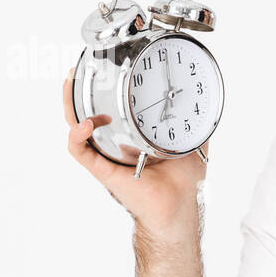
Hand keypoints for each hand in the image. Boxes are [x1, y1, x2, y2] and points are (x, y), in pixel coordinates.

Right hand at [63, 67, 209, 241]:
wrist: (180, 207)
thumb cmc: (184, 182)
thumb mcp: (193, 143)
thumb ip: (196, 124)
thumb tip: (204, 105)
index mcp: (133, 137)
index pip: (113, 110)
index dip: (104, 90)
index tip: (103, 69)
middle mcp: (115, 145)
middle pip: (88, 114)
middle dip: (79, 92)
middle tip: (79, 70)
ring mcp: (108, 157)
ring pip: (78, 130)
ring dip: (70, 107)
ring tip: (71, 85)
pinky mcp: (105, 171)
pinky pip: (83, 153)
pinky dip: (77, 138)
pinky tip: (83, 125)